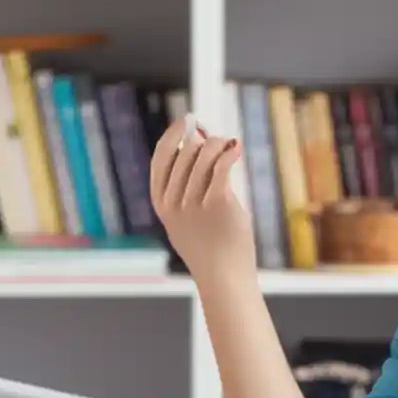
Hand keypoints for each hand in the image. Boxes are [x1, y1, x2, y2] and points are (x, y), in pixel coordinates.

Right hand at [150, 116, 253, 285]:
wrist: (223, 276)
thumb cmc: (210, 244)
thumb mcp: (189, 214)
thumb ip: (189, 180)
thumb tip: (199, 136)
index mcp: (161, 202)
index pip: (161, 158)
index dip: (173, 135)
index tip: (186, 120)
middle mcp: (174, 202)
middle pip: (186, 153)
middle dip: (203, 140)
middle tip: (219, 138)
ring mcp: (194, 203)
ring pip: (205, 156)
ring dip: (219, 144)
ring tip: (230, 144)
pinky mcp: (218, 204)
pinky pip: (222, 167)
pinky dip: (229, 153)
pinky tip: (237, 148)